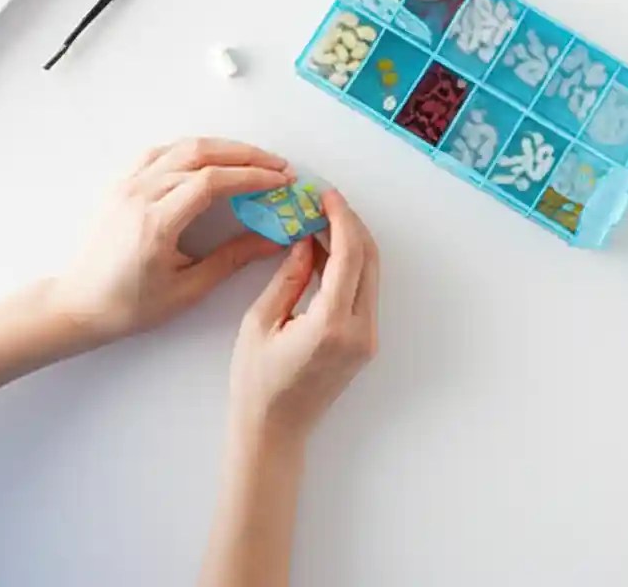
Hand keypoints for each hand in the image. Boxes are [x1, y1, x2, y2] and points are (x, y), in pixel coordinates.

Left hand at [49, 138, 295, 345]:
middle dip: (245, 155)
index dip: (252, 176)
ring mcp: (127, 185)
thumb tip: (272, 240)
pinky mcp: (121, 185)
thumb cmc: (129, 305)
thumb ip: (232, 259)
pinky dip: (191, 150)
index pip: (213, 181)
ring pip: (181, 147)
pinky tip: (209, 158)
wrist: (79, 304)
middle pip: (200, 153)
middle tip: (277, 165)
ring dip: (221, 147)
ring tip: (252, 159)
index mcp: (156, 221)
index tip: (281, 180)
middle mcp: (139, 194)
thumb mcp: (187, 289)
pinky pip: (160, 153)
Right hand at [228, 190, 379, 448]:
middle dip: (350, 224)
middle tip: (324, 202)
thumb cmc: (256, 384)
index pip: (349, 256)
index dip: (340, 219)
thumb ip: (288, 278)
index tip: (326, 195)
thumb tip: (306, 241)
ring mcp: (367, 338)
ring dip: (352, 243)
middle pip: (369, 260)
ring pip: (371, 274)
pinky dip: (350, 265)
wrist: (274, 433)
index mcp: (331, 325)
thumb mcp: (259, 323)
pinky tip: (326, 253)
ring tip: (321, 221)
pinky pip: (363, 292)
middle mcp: (359, 331)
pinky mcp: (364, 343)